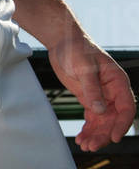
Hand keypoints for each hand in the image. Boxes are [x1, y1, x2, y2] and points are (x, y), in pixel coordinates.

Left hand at [49, 33, 135, 150]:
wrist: (62, 41)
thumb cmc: (76, 48)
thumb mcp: (84, 67)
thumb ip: (92, 89)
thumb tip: (100, 110)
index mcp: (118, 82)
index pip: (126, 108)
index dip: (122, 124)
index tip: (114, 137)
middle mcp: (113, 92)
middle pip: (114, 119)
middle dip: (104, 134)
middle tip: (92, 145)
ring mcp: (101, 97)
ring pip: (103, 122)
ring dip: (96, 134)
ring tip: (85, 145)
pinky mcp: (89, 99)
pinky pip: (92, 118)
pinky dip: (88, 129)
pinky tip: (81, 138)